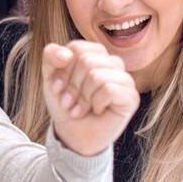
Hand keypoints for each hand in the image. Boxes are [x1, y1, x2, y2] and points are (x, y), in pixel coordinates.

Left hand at [41, 39, 138, 156]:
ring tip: (80, 108)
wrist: (72, 133)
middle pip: (86, 61)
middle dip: (72, 85)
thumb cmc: (65, 102)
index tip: (58, 86)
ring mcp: (125, 80)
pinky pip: (109, 90)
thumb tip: (66, 54)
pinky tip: (97, 111)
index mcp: (95, 53)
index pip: (76, 48)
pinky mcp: (132, 97)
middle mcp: (113, 63)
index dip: (62, 70)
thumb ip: (51, 56)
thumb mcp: (50, 76)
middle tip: (69, 101)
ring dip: (82, 97)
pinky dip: (96, 103)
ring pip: (97, 75)